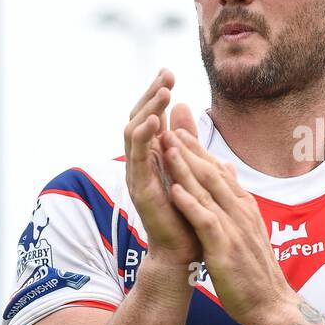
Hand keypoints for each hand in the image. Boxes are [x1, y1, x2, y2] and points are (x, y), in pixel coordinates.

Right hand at [123, 69, 201, 268]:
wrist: (183, 252)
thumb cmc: (188, 213)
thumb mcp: (189, 167)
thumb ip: (186, 140)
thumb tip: (187, 110)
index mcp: (153, 156)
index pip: (150, 117)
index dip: (157, 94)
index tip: (170, 72)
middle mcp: (141, 162)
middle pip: (138, 119)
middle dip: (151, 95)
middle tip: (166, 74)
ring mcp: (138, 175)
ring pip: (135, 133)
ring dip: (148, 110)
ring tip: (163, 92)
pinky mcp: (140, 190)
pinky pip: (137, 158)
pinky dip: (144, 138)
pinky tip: (155, 122)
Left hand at [159, 121, 297, 324]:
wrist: (271, 304)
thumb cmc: (256, 271)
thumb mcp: (248, 230)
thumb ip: (236, 202)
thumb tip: (228, 174)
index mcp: (244, 207)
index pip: (219, 172)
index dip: (199, 150)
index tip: (181, 131)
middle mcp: (240, 211)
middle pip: (212, 173)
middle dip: (190, 149)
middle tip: (170, 126)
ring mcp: (234, 228)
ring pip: (207, 191)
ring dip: (186, 167)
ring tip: (168, 146)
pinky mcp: (225, 248)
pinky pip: (205, 221)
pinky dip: (190, 204)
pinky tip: (174, 190)